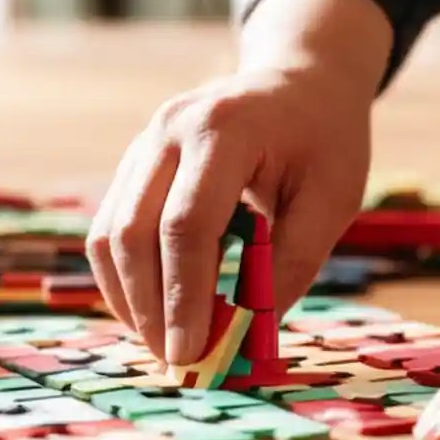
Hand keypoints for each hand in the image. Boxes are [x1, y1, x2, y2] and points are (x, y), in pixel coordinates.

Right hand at [85, 0, 391, 363]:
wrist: (299, 80)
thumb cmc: (324, 140)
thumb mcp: (331, 200)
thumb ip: (289, 266)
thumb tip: (244, 340)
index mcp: (224, 130)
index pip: (187, 225)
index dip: (184, 296)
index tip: (190, 352)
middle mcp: (168, 130)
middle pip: (132, 232)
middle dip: (147, 306)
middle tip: (175, 359)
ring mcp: (143, 143)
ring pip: (108, 233)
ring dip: (128, 297)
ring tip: (161, 341)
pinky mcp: (135, 162)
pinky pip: (109, 226)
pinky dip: (124, 276)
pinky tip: (152, 308)